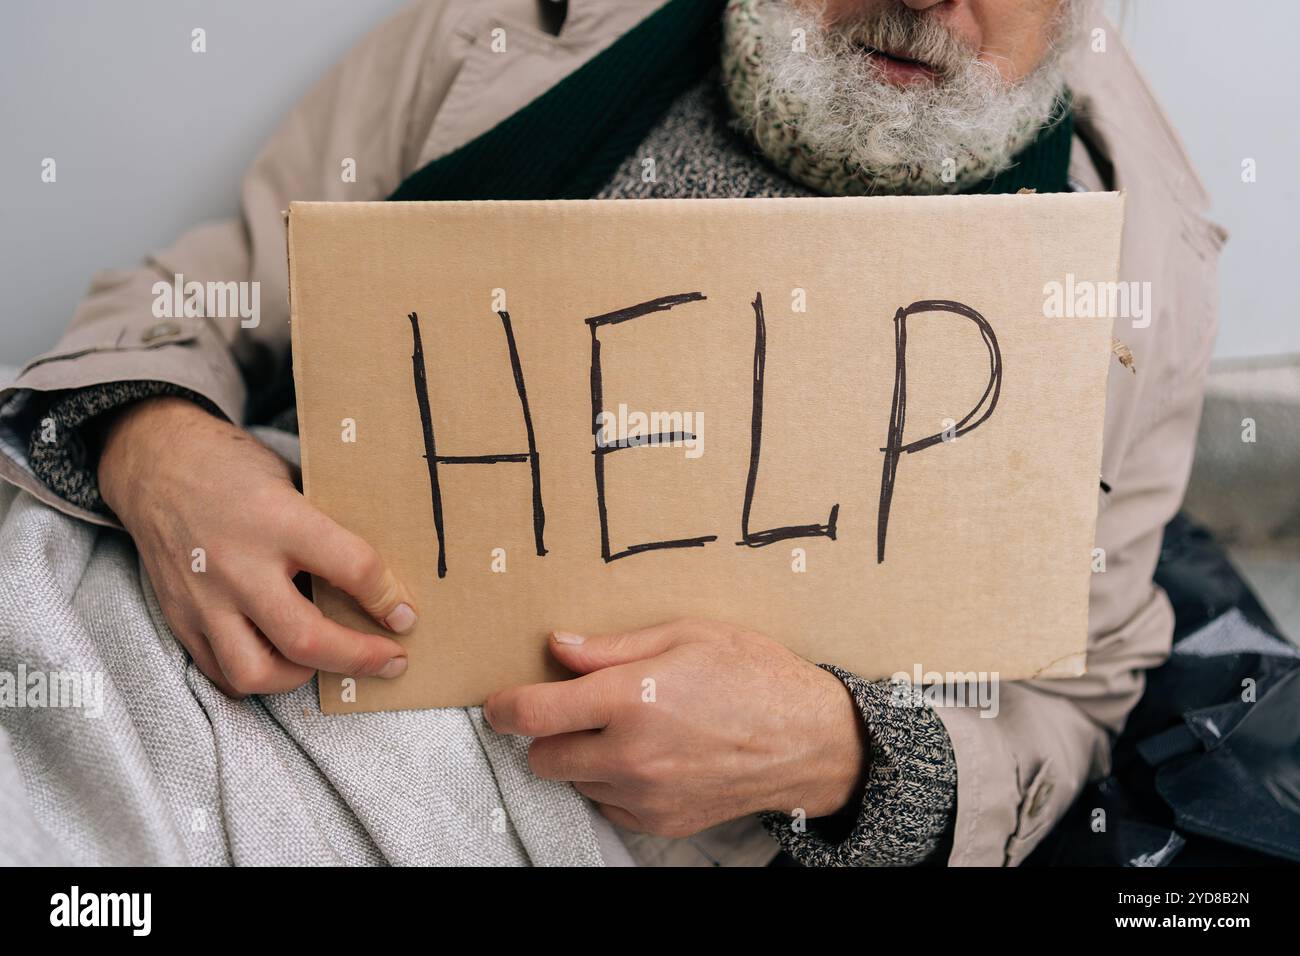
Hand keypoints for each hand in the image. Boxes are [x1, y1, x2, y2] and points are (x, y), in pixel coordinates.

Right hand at [98, 397, 417, 696]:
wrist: (155, 462)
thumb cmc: (233, 467)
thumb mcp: (291, 480)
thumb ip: (326, 529)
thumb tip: (380, 578)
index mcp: (277, 518)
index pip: (352, 568)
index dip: (389, 598)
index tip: (406, 615)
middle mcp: (238, 565)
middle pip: (306, 637)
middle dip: (360, 658)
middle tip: (392, 661)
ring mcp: (204, 598)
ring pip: (257, 672)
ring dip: (302, 677)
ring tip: (327, 661)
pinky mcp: (180, 619)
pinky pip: (222, 673)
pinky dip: (259, 678)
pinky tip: (283, 661)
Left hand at [485, 619, 867, 837]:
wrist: (809, 740)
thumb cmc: (751, 673)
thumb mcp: (685, 634)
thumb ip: (612, 646)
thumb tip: (557, 646)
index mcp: (631, 698)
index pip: (534, 713)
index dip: (503, 707)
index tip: (498, 703)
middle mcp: (630, 754)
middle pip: (542, 756)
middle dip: (548, 732)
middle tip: (578, 708)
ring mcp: (645, 795)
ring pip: (573, 782)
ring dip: (580, 758)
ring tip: (625, 729)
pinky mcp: (660, 822)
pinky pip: (607, 806)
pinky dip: (610, 784)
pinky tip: (646, 757)